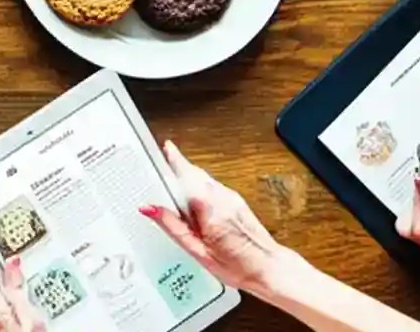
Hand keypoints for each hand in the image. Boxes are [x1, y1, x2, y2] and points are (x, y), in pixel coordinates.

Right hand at [140, 141, 305, 299]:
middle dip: (177, 166)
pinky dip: (199, 186)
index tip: (162, 151)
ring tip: (175, 192)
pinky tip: (194, 203)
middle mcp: (222, 198)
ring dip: (188, 178)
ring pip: (203, 177)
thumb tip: (150, 209)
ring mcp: (231, 196)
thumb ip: (172, 226)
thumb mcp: (197, 251)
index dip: (172, 162)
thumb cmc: (237, 266)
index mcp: (210, 210)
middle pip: (194, 172)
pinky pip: (212, 184)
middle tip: (162, 164)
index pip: (185, 176)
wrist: (268, 268)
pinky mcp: (236, 198)